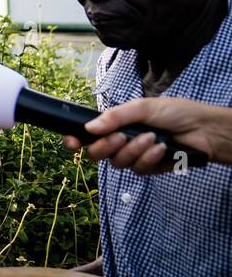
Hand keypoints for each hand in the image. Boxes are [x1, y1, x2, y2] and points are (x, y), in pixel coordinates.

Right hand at [63, 97, 225, 173]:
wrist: (204, 130)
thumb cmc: (175, 112)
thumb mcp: (142, 107)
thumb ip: (114, 117)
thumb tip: (89, 128)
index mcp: (115, 124)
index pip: (87, 136)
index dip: (74, 141)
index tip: (71, 142)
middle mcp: (121, 142)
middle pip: (96, 154)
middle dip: (106, 147)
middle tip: (119, 138)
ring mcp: (134, 156)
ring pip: (118, 163)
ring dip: (134, 150)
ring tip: (151, 138)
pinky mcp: (149, 168)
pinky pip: (138, 169)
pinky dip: (149, 158)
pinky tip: (161, 148)